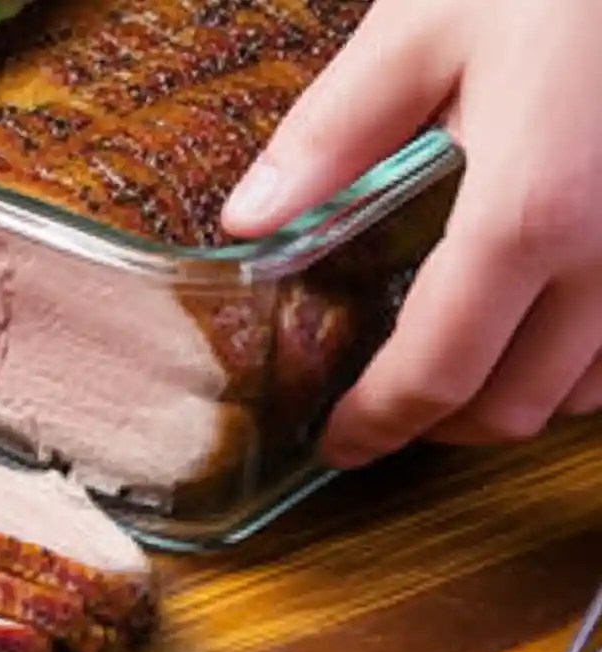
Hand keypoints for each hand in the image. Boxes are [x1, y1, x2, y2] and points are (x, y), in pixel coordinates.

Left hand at [221, 0, 601, 468]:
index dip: (378, 424)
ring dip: (511, 400)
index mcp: (530, 212)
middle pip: (519, 407)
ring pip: (591, 393)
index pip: (438, 371)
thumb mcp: (421, 29)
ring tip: (448, 369)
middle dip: (439, 426)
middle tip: (380, 407)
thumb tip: (250, 218)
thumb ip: (330, 135)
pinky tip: (534, 323)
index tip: (337, 444)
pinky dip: (579, 365)